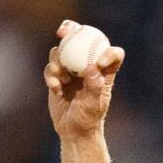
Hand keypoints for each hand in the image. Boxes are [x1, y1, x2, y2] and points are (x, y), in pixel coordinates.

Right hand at [45, 21, 124, 139]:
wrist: (73, 132)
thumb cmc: (88, 120)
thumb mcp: (94, 106)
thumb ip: (95, 87)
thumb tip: (92, 68)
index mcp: (104, 72)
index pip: (111, 54)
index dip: (108, 51)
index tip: (99, 62)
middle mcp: (87, 66)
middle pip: (81, 40)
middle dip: (71, 30)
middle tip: (63, 31)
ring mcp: (71, 70)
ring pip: (61, 52)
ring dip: (57, 60)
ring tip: (61, 77)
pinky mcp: (58, 77)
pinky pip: (51, 68)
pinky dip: (51, 76)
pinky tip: (55, 89)